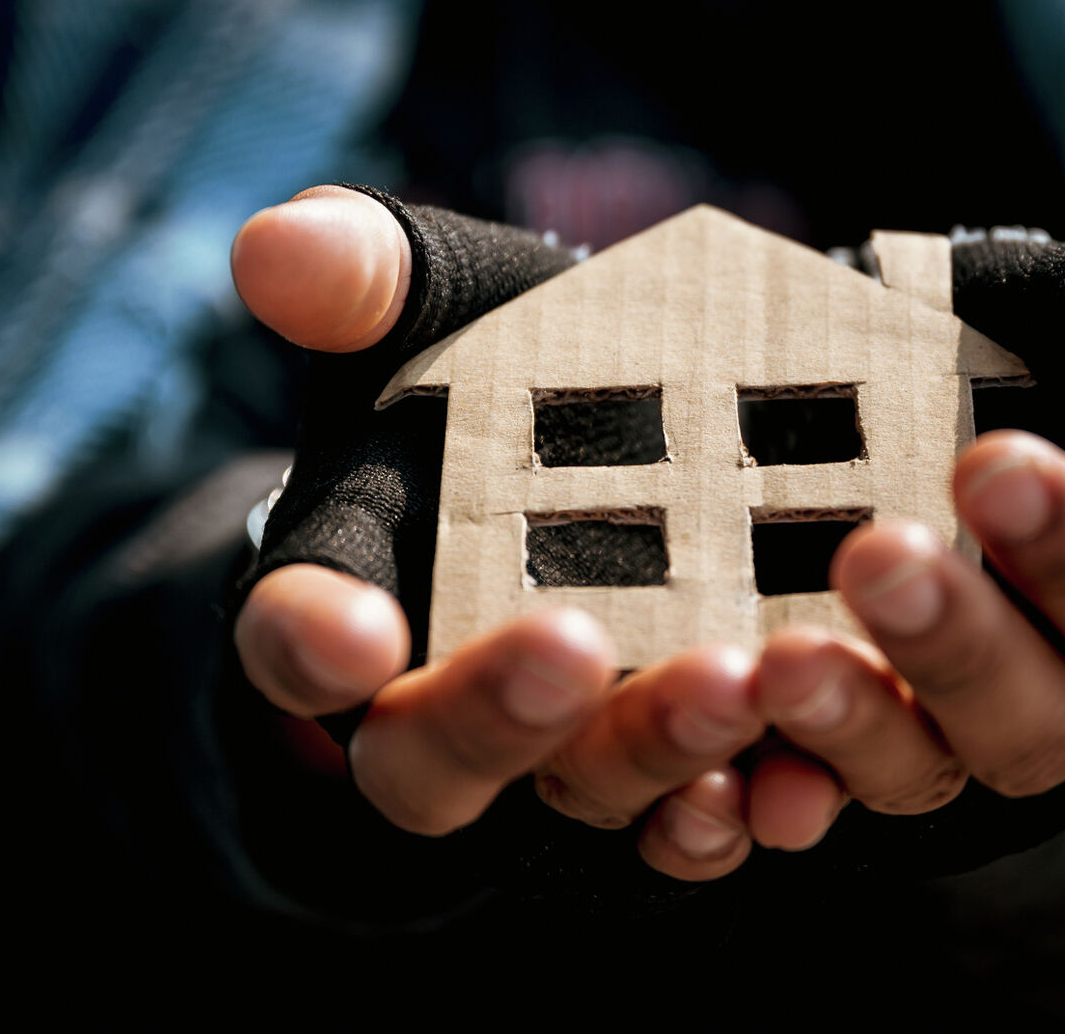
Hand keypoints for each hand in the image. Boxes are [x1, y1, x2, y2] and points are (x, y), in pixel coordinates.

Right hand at [230, 186, 763, 880]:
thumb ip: (362, 281)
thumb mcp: (425, 311)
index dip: (309, 638)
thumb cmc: (490, 374)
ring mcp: (555, 757)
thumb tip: (275, 242)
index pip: (293, 633)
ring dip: (651, 748)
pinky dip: (738, 807)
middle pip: (432, 756)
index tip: (347, 631)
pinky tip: (790, 778)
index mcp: (345, 593)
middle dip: (496, 708)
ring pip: (582, 791)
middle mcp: (435, 707)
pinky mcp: (665, 778)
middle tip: (571, 638)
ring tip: (730, 679)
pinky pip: (690, 822)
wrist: (615, 441)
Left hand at [744, 254, 1064, 855]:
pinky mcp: (816, 768)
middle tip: (875, 555)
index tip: (993, 462)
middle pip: (1033, 723)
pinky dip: (755, 805)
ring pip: (916, 778)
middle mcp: (1046, 703)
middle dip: (957, 647)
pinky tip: (716, 780)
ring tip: (781, 660)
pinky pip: (793, 814)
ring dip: (853, 731)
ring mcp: (928, 748)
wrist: (861, 416)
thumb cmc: (1000, 370)